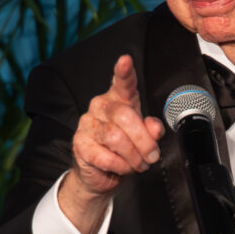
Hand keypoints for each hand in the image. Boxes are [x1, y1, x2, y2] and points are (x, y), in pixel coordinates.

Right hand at [59, 55, 163, 233]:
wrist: (103, 172)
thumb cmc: (125, 148)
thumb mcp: (144, 138)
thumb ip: (151, 130)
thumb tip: (154, 128)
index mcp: (119, 99)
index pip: (123, 83)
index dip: (124, 72)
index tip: (125, 61)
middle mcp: (101, 107)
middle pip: (124, 116)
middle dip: (144, 141)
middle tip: (152, 156)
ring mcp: (87, 123)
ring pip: (116, 138)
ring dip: (133, 156)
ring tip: (138, 163)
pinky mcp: (80, 143)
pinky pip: (105, 156)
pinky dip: (120, 166)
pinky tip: (122, 167)